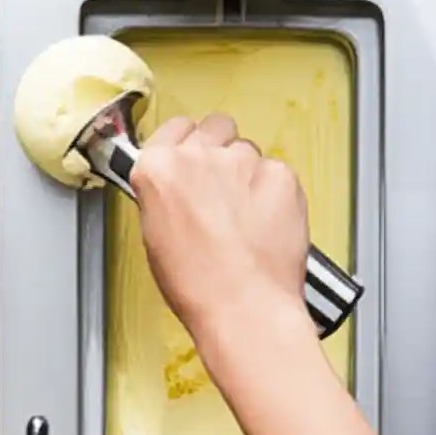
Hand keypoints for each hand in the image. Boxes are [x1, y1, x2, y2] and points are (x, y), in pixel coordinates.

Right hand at [130, 114, 311, 351]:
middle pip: (213, 127)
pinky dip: (274, 191)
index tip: (190, 160)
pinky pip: (276, 171)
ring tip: (245, 215)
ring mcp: (243, 161)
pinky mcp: (280, 174)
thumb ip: (165, 195)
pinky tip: (267, 222)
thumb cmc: (198, 286)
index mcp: (158, 169)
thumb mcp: (155, 236)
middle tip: (221, 187)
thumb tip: (177, 187)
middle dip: (218, 149)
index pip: (173, 129)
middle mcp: (198, 155)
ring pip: (247, 149)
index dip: (185, 146)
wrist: (245, 307)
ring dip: (246, 172)